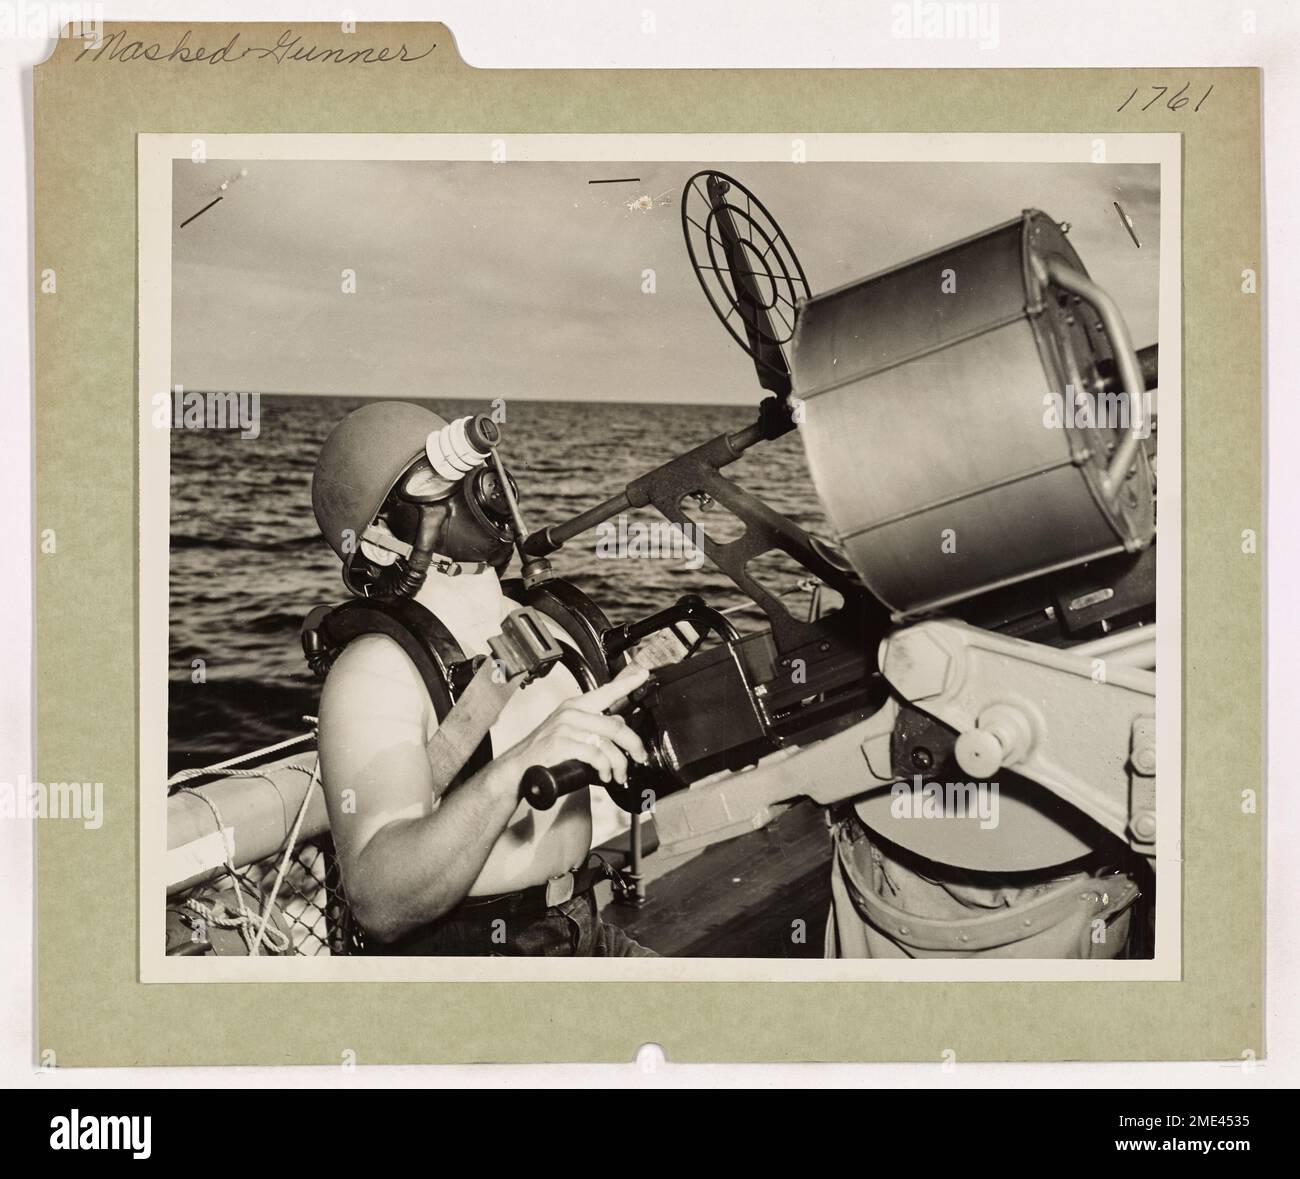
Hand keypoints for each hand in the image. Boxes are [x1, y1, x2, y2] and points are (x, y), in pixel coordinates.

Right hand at [496, 665, 650, 790]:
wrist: (518, 767)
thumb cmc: (545, 751)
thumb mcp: (570, 731)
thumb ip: (593, 726)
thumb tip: (618, 723)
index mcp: (575, 706)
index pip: (606, 691)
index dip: (626, 683)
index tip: (643, 674)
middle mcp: (571, 713)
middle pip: (615, 725)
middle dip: (634, 745)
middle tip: (640, 757)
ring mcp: (566, 728)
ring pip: (608, 744)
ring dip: (619, 764)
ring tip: (619, 775)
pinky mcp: (562, 744)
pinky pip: (595, 755)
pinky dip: (604, 769)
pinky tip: (604, 776)